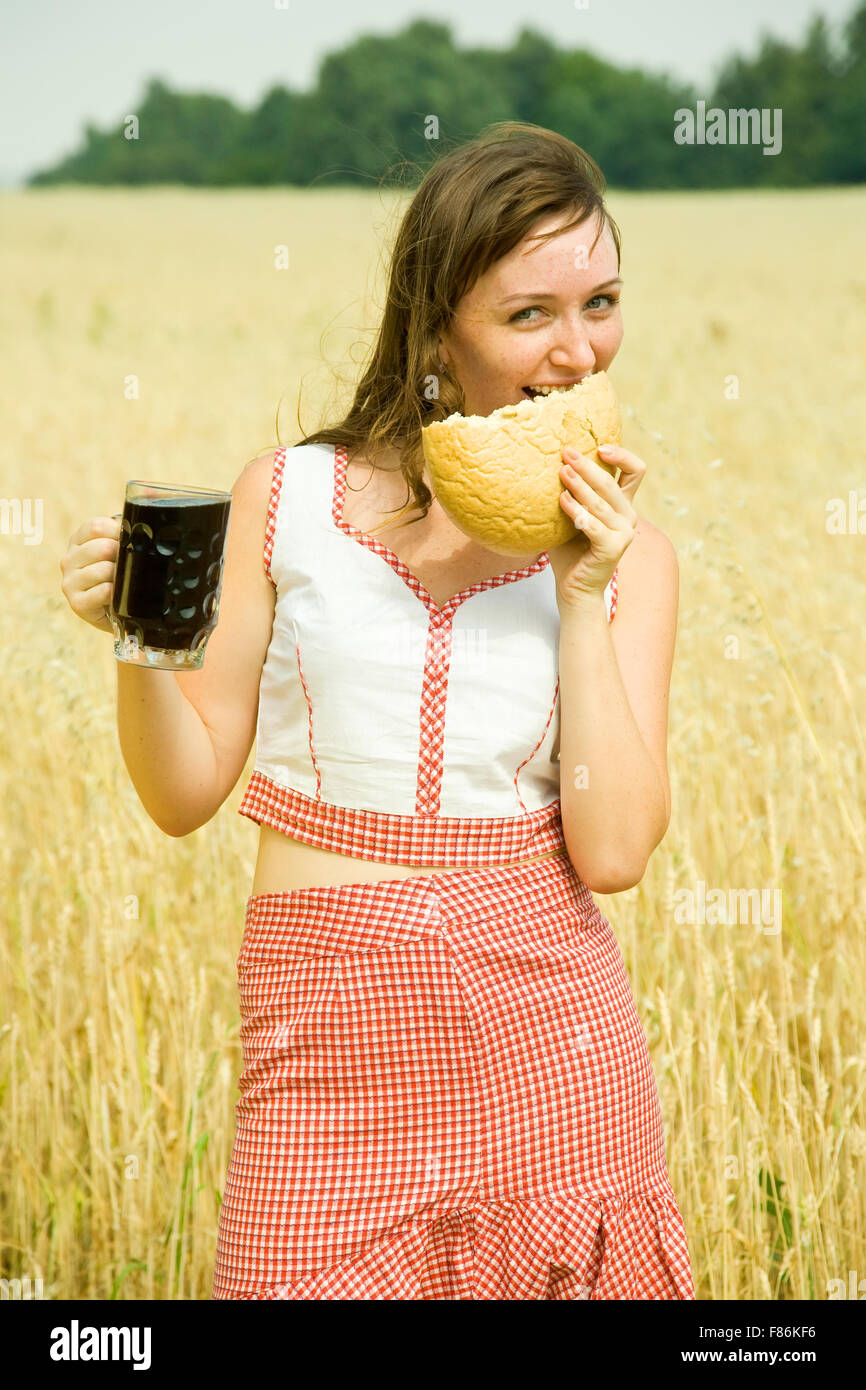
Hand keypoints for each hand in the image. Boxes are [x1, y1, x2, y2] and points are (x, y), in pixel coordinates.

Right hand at [59, 515, 122, 632]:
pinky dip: (115, 592)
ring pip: (103, 569)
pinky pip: (103, 591)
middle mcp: (68, 560)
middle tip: (129, 564)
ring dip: (119, 576)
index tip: (129, 541)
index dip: (118, 532)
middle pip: (101, 547)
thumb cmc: (115, 577)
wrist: (114, 612)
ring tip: (123, 581)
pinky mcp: (77, 603)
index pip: (96, 527)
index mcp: (77, 542)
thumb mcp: (114, 552)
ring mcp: (70, 582)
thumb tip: (139, 528)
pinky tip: (117, 594)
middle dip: (121, 555)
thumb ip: (120, 537)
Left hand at [548, 443, 643, 606]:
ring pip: (601, 502)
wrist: (574, 588)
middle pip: (612, 482)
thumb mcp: (570, 515)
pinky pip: (593, 525)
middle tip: (566, 453)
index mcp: (620, 505)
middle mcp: (627, 516)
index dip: (622, 455)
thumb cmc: (569, 551)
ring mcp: (624, 533)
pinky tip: (562, 501)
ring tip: (561, 472)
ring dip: (580, 485)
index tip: (599, 447)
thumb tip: (549, 463)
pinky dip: (577, 511)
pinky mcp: (613, 548)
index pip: (635, 471)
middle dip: (588, 465)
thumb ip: (569, 493)